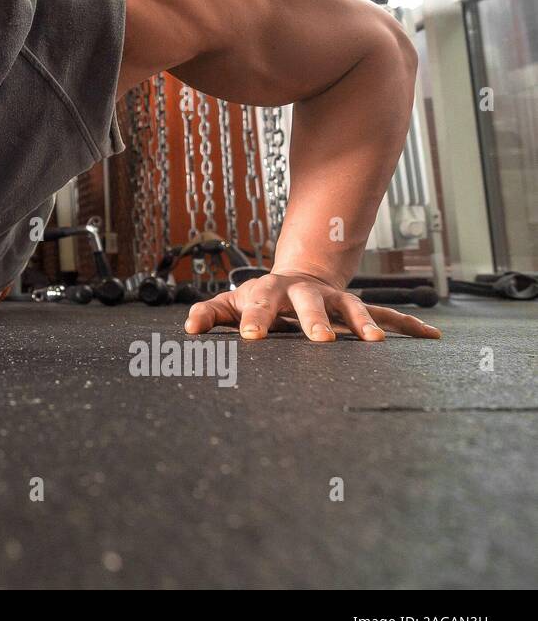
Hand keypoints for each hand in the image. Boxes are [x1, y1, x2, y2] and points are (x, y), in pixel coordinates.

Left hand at [184, 269, 441, 342]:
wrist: (295, 277)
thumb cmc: (257, 298)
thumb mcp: (230, 304)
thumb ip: (210, 314)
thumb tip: (189, 329)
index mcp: (271, 291)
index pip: (259, 305)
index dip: (255, 319)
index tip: (251, 338)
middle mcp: (305, 293)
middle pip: (310, 304)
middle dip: (315, 322)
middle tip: (321, 342)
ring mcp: (334, 300)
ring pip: (352, 308)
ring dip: (364, 324)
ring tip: (376, 343)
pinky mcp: (356, 309)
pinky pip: (386, 315)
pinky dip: (409, 325)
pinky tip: (432, 337)